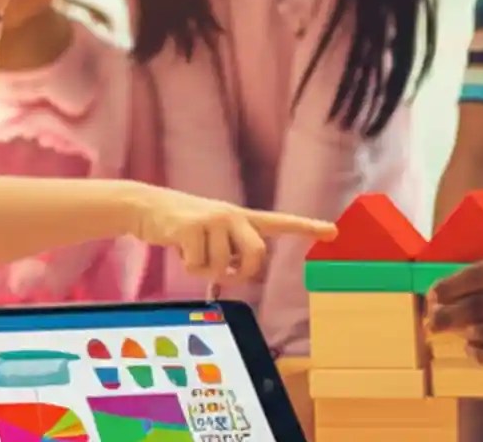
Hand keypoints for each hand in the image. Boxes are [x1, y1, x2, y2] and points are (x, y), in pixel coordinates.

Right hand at [134, 186, 336, 281]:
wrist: (149, 206)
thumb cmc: (184, 226)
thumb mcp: (213, 235)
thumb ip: (232, 252)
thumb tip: (243, 276)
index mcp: (242, 217)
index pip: (281, 222)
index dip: (307, 228)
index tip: (333, 231)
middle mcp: (233, 215)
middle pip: (257, 256)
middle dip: (243, 272)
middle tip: (225, 273)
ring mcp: (214, 219)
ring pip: (223, 267)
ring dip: (205, 269)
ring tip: (191, 249)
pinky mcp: (193, 227)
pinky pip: (199, 266)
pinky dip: (188, 265)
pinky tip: (179, 245)